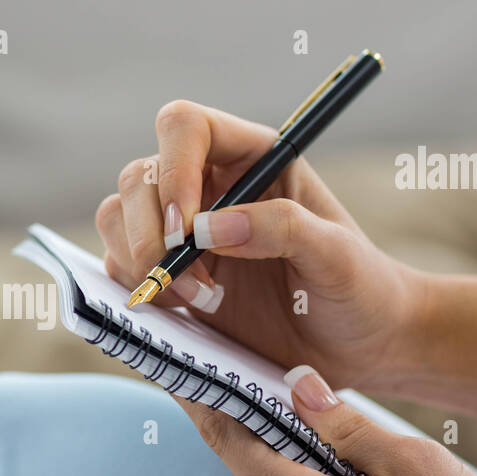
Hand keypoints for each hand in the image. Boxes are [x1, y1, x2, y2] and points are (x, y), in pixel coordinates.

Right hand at [96, 100, 428, 392]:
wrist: (356, 348)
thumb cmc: (359, 289)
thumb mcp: (338, 256)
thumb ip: (282, 228)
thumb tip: (207, 229)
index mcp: (252, 158)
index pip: (185, 127)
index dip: (173, 168)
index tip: (188, 229)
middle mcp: (207, 187)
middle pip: (139, 177)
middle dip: (151, 232)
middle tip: (191, 283)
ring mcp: (181, 232)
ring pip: (117, 217)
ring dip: (140, 261)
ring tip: (196, 302)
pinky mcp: (166, 276)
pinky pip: (119, 266)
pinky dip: (137, 289)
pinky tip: (185, 313)